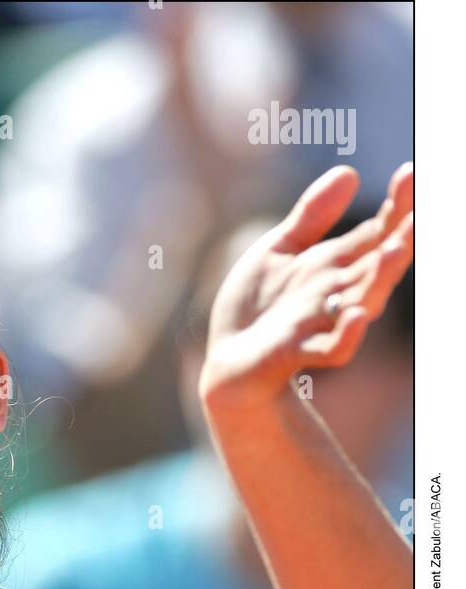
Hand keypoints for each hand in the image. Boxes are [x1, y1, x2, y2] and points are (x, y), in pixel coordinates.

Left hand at [199, 163, 413, 410]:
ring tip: (398, 249)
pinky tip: (357, 317)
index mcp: (335, 265)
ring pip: (363, 301)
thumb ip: (312, 215)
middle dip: (401, 238)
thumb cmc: (256, 308)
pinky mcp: (298, 352)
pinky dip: (347, 335)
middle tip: (418, 213)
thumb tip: (351, 171)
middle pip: (378, 263)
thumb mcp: (279, 249)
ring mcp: (321, 323)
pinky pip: (333, 349)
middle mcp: (337, 292)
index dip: (395, 206)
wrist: (225, 362)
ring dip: (382, 278)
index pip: (376, 232)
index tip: (409, 173)